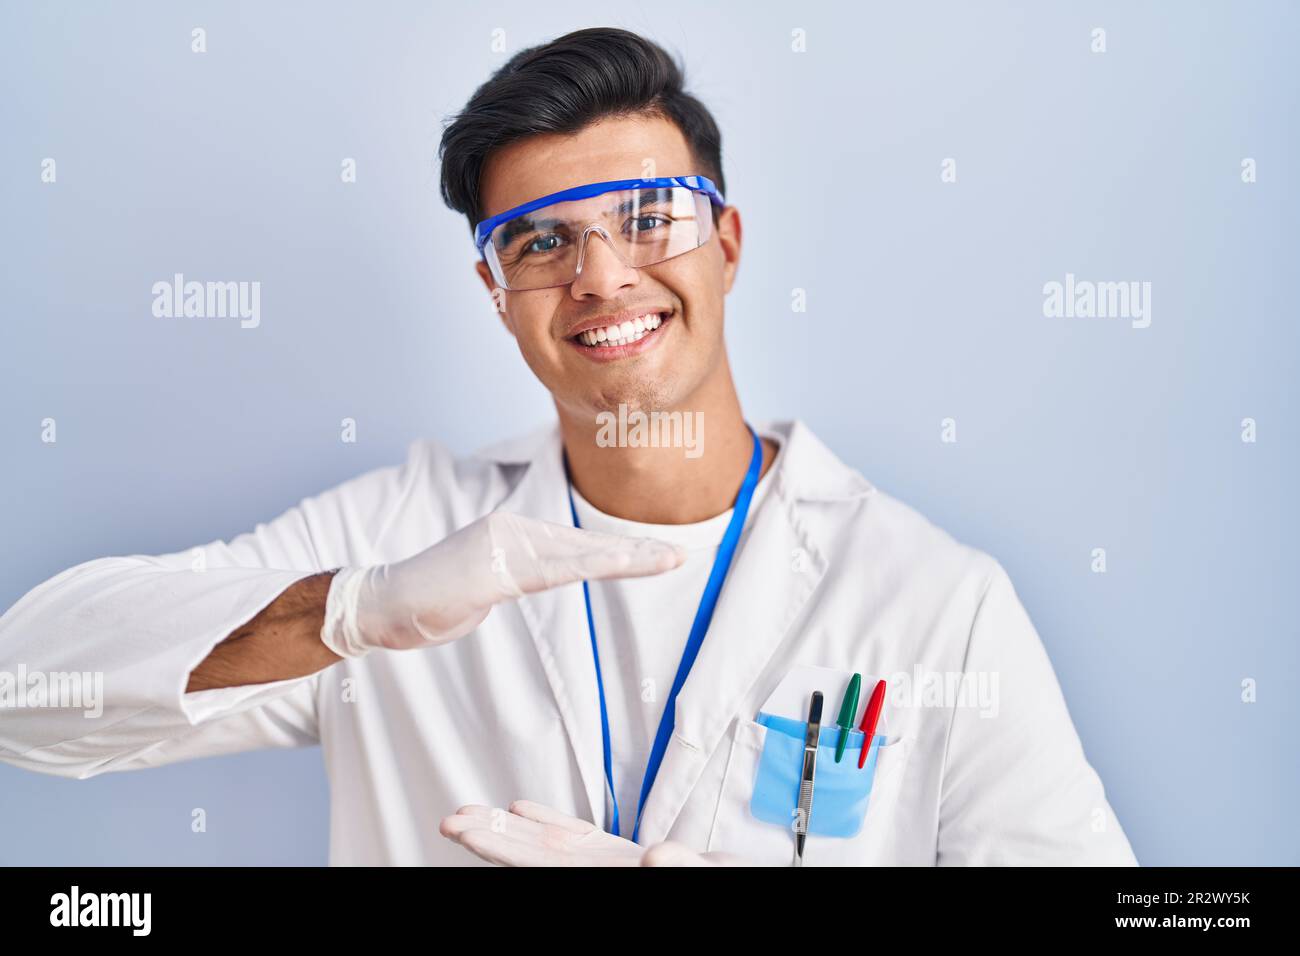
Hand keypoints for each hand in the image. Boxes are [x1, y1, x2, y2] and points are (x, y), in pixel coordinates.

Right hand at [321, 511, 683, 657]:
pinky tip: (619, 565)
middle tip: (679, 554)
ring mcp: (502, 546)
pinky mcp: (494, 568)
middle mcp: (512, 531)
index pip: (574, 545)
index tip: (656, 555)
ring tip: (666, 560)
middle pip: (585, 544)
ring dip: (625, 558)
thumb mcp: (483, 588)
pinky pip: (552, 570)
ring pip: (576, 554)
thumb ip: (514, 578)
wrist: (379, 604)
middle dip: (635, 552)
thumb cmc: (429, 601)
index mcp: (511, 535)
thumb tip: (535, 578)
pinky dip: (590, 566)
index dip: (617, 551)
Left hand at [439, 800, 755, 866]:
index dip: (499, 848)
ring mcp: (608, 865)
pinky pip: (575, 837)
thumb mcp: (711, 875)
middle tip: (450, 818)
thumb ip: (683, 869)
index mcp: (611, 878)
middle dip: (490, 836)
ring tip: (474, 812)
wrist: (746, 883)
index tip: (463, 831)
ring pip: (547, 843)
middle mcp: (599, 874)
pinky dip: (548, 821)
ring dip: (510, 827)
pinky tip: (523, 809)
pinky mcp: (621, 856)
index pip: (540, 865)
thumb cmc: (730, 883)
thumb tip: (656, 857)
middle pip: (531, 855)